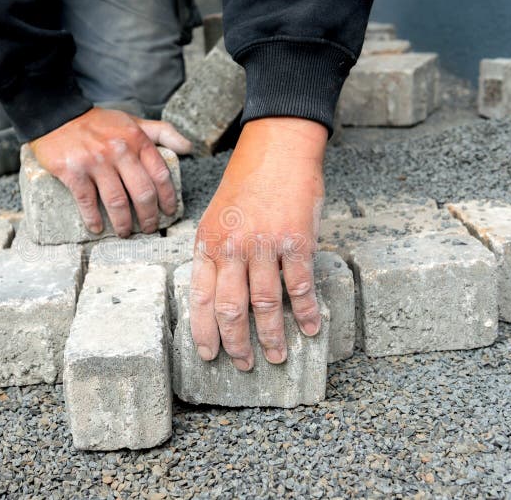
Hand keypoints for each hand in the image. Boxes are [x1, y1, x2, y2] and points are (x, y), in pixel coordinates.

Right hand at [31, 107, 191, 235]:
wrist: (57, 115)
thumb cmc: (98, 123)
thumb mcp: (132, 122)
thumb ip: (162, 132)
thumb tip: (189, 148)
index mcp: (136, 140)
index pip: (160, 174)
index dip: (168, 198)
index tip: (168, 212)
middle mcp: (119, 151)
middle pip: (142, 193)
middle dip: (148, 217)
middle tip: (149, 228)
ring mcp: (96, 162)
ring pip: (117, 202)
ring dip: (124, 223)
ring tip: (125, 232)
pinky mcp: (73, 171)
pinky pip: (87, 201)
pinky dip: (93, 219)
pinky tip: (97, 227)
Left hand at [190, 117, 326, 370]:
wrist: (277, 146)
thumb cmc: (247, 182)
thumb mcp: (216, 215)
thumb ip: (216, 252)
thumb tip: (219, 292)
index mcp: (208, 242)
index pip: (200, 297)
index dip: (204, 331)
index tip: (209, 354)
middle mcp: (232, 248)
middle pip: (230, 309)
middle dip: (237, 344)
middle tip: (243, 365)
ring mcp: (264, 246)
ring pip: (266, 305)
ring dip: (272, 337)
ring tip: (277, 356)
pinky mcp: (296, 242)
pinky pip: (300, 287)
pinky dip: (307, 312)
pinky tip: (310, 329)